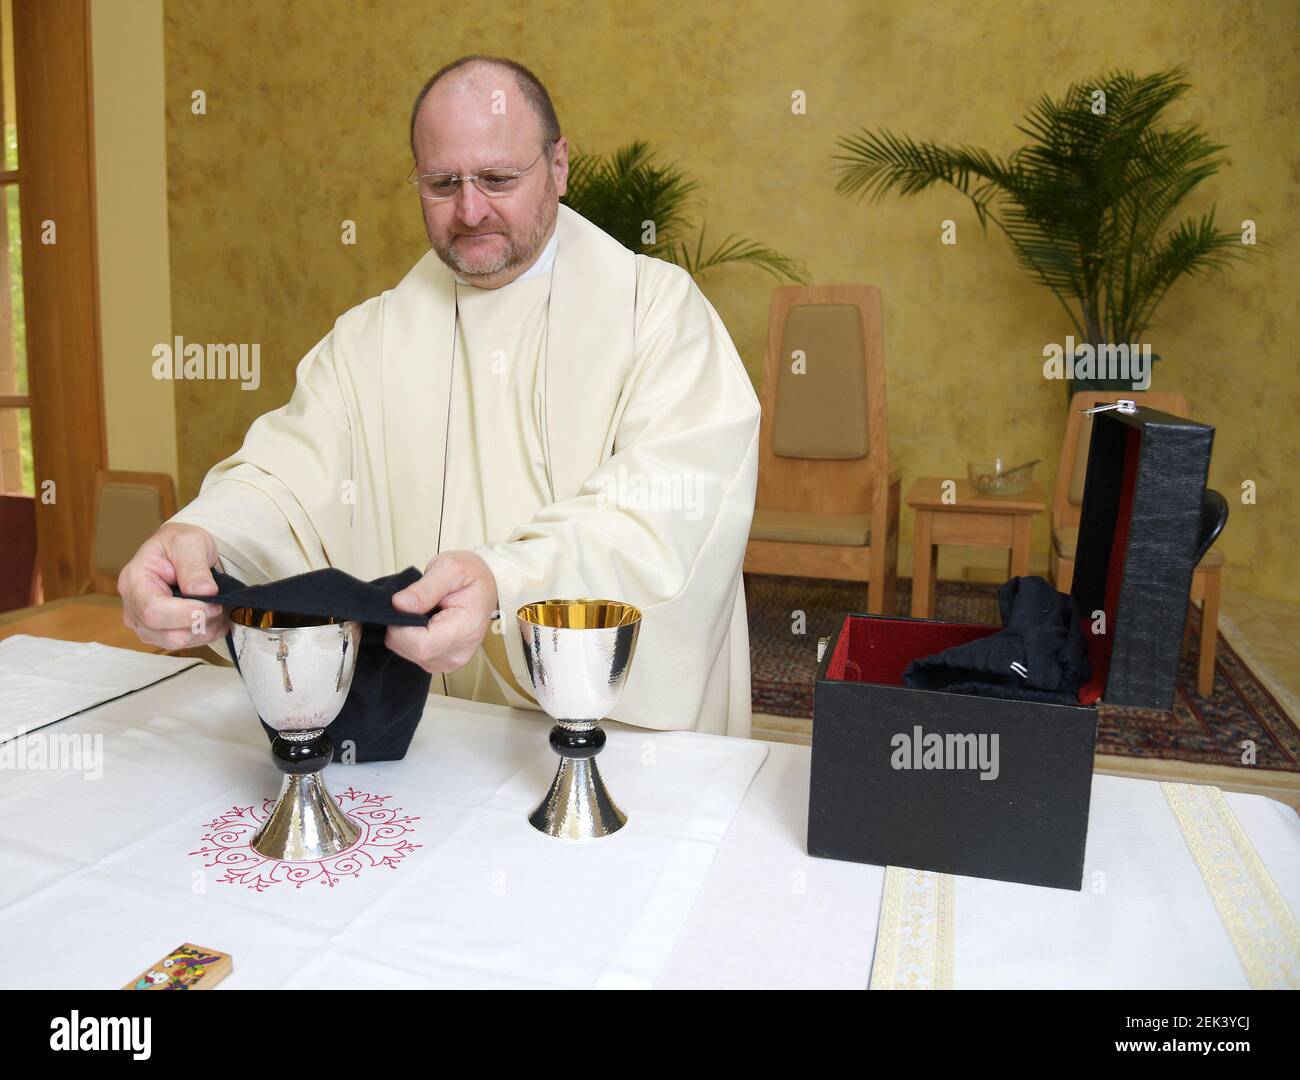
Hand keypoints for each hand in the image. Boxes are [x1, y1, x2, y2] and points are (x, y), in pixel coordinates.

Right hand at [119, 523, 228, 649]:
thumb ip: (195, 567)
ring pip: (177, 643)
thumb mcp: (190, 543)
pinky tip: (212, 617)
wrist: (180, 552)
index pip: (154, 611)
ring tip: (217, 607)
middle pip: (166, 634)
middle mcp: (133, 606)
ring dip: (205, 629)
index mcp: (134, 580)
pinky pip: (185, 644)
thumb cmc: (180, 544)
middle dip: (200, 623)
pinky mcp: (159, 633)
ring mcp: (144, 624)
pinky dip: (205, 633)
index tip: (214, 604)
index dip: (188, 614)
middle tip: (219, 605)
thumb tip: (205, 592)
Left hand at [385, 550, 498, 674]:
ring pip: (407, 652)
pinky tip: (423, 622)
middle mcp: (459, 652)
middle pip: (411, 650)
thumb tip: (398, 605)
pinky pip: (411, 653)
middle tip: (414, 603)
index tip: (403, 604)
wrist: (485, 586)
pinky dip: (409, 637)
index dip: (401, 626)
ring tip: (423, 611)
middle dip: (401, 626)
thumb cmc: (471, 576)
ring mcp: (450, 661)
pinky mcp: (441, 662)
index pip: (421, 644)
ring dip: (405, 631)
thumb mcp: (449, 568)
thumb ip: (423, 589)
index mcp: (466, 628)